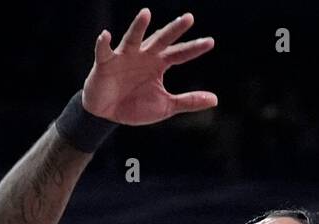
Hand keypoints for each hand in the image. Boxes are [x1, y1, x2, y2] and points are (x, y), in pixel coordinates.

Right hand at [82, 9, 216, 125]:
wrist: (107, 115)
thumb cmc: (135, 105)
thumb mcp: (166, 106)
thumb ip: (189, 101)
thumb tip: (215, 100)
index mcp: (159, 64)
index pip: (180, 54)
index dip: (193, 48)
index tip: (210, 42)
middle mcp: (144, 55)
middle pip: (161, 40)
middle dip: (174, 30)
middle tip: (189, 18)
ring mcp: (124, 57)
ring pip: (133, 39)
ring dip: (138, 27)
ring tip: (145, 13)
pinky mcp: (106, 63)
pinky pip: (104, 51)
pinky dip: (103, 44)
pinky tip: (105, 35)